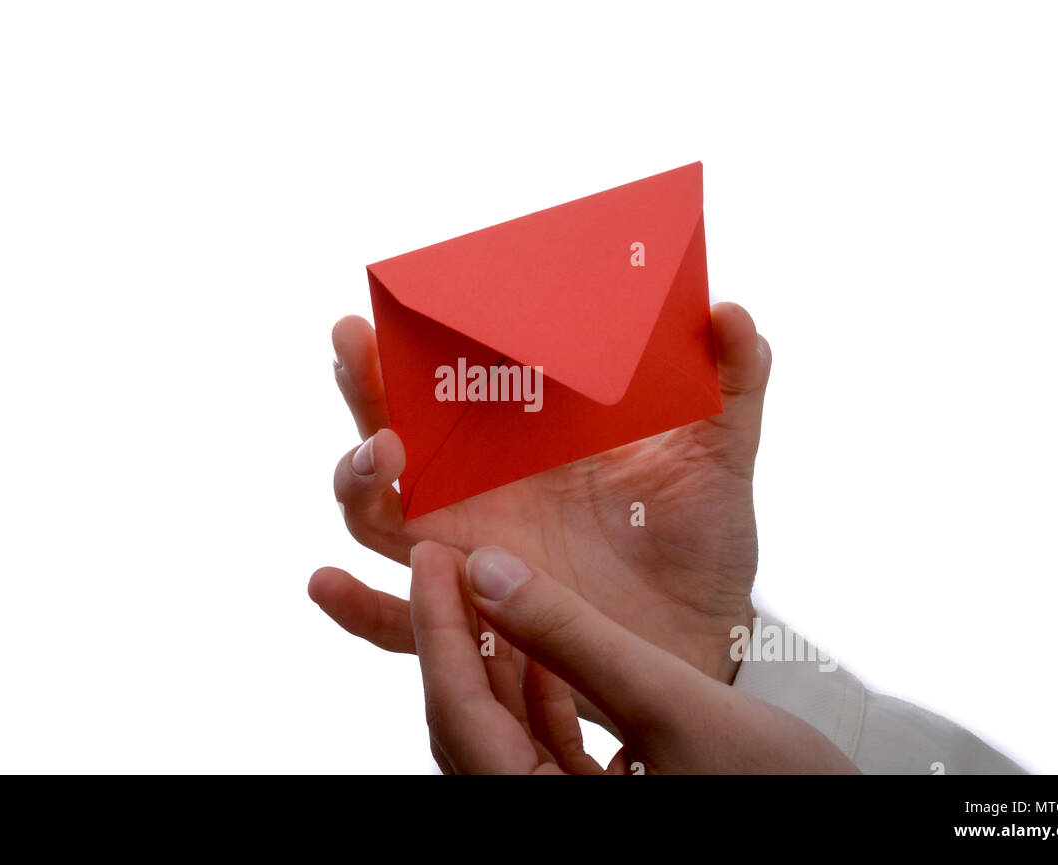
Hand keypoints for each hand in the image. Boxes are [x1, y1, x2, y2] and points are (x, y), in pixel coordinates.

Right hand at [310, 302, 769, 695]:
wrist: (707, 632)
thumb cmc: (704, 539)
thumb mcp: (718, 454)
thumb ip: (729, 385)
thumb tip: (733, 312)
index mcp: (527, 433)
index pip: (454, 372)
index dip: (418, 333)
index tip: (398, 291)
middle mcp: (482, 482)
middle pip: (397, 424)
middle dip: (365, 381)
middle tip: (353, 339)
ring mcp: (468, 543)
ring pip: (379, 507)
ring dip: (358, 475)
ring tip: (377, 451)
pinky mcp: (472, 610)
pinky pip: (398, 613)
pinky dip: (357, 606)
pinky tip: (324, 585)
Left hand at [410, 541, 857, 773]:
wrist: (836, 820)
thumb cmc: (771, 783)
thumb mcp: (667, 700)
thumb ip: (573, 636)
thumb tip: (487, 571)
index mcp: (539, 809)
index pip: (456, 712)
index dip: (438, 629)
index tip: (434, 555)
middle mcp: (534, 815)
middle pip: (467, 723)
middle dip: (458, 640)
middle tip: (451, 559)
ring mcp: (562, 812)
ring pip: (499, 733)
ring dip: (498, 664)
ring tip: (498, 589)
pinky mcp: (591, 808)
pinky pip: (538, 746)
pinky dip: (539, 693)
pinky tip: (549, 647)